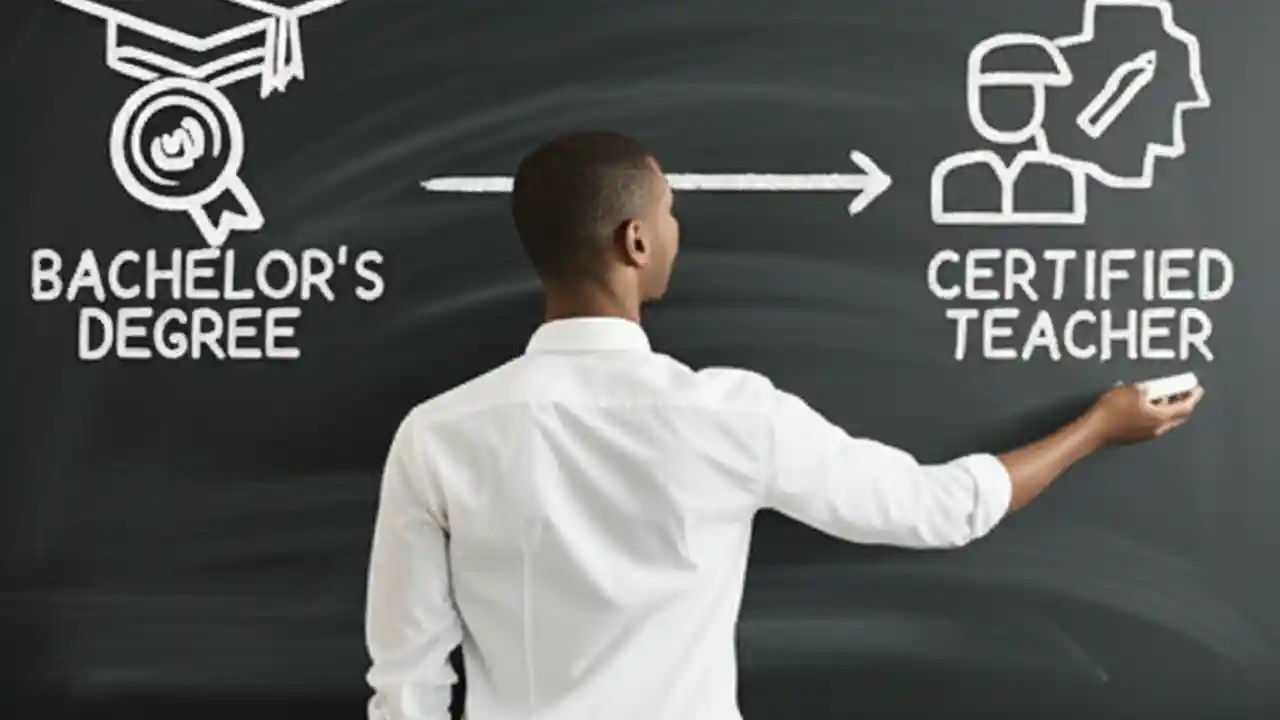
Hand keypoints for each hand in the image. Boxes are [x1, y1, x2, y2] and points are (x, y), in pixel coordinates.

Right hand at [1084, 383, 1205, 447]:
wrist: (1094, 431)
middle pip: (1179, 416)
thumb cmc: (1113, 410)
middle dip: (1184, 403)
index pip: (1185, 407)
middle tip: (1185, 392)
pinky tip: (1147, 405)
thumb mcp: (1133, 391)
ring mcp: (1147, 434)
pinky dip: (1157, 413)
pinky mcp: (1136, 436)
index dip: (1193, 396)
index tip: (1197, 388)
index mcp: (1161, 417)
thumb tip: (1159, 387)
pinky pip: (1154, 423)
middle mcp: (1158, 428)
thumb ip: (1150, 388)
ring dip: (1169, 408)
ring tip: (1165, 395)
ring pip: (1166, 420)